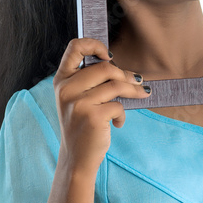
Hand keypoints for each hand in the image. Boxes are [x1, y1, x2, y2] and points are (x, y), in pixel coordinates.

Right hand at [53, 38, 152, 171]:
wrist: (77, 158)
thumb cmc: (82, 125)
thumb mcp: (78, 99)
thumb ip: (91, 81)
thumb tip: (124, 69)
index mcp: (62, 80)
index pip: (75, 48)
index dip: (95, 45)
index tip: (109, 56)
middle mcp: (66, 89)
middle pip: (106, 68)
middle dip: (127, 75)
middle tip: (137, 83)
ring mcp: (78, 103)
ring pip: (116, 85)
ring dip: (133, 91)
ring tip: (141, 95)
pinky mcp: (93, 116)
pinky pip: (119, 106)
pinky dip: (122, 115)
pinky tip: (117, 123)